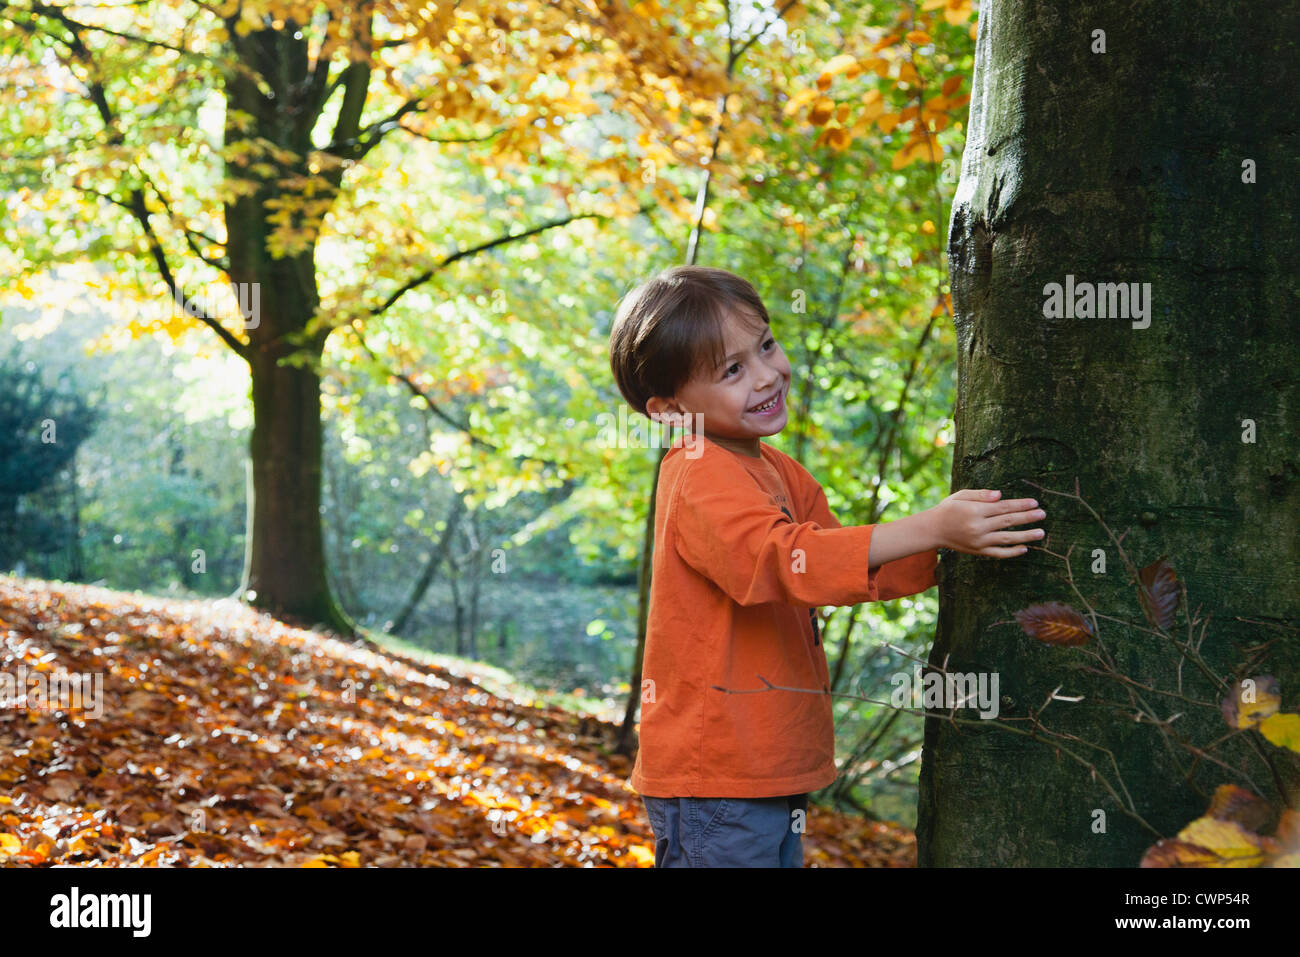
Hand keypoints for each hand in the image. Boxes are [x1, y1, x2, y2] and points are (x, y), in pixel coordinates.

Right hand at [929, 489, 1044, 557]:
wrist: (932, 530)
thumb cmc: (948, 509)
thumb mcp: (961, 495)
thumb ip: (981, 494)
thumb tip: (1001, 495)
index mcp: (975, 511)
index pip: (1003, 507)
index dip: (1020, 505)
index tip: (1034, 502)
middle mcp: (978, 527)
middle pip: (1008, 521)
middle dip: (1028, 517)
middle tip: (1043, 514)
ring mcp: (979, 541)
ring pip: (1007, 539)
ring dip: (1026, 536)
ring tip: (1041, 533)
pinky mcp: (978, 551)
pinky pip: (999, 553)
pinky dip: (1012, 552)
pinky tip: (1024, 548)